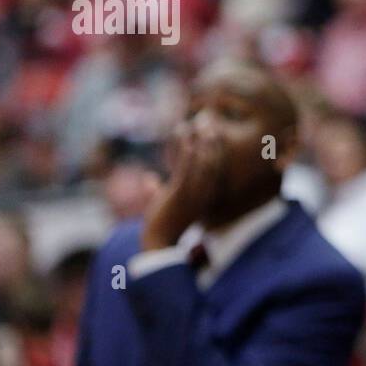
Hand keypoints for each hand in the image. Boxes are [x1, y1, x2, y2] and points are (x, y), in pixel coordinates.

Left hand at [141, 124, 225, 249]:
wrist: (158, 241)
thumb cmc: (161, 224)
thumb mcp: (162, 203)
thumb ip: (156, 189)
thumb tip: (149, 178)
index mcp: (203, 195)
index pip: (215, 169)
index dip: (216, 150)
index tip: (214, 133)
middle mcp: (203, 193)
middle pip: (215, 163)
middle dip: (215, 143)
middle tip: (212, 124)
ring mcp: (193, 194)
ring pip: (204, 164)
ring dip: (204, 143)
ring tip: (202, 126)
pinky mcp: (180, 194)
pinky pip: (187, 170)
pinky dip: (188, 153)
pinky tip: (188, 139)